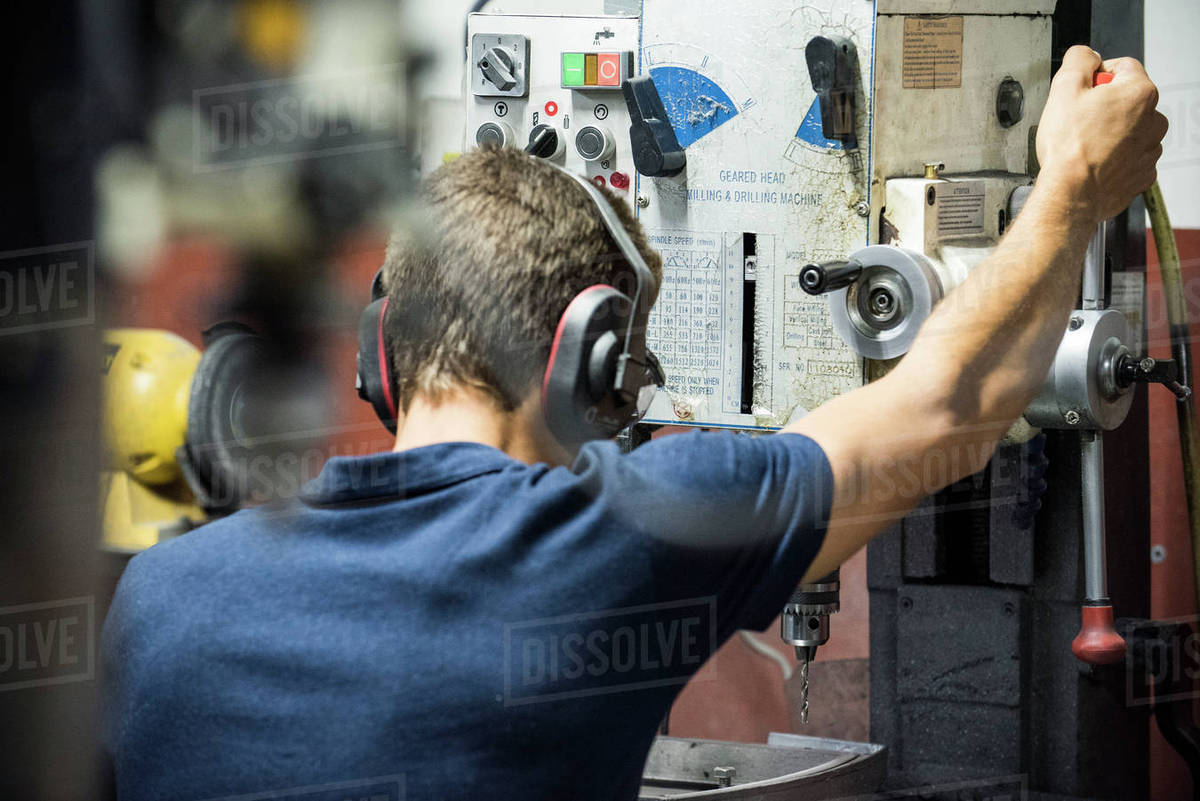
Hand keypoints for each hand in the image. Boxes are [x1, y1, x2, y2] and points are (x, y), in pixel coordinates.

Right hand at [1035, 46, 1167, 221]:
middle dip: (1104, 107)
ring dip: (1110, 133)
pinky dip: (1114, 158)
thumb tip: (1086, 56)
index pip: (1122, 67)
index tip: (1082, 92)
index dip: (1096, 76)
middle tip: (1078, 121)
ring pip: (1130, 130)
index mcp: (1139, 92)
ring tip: (1085, 145)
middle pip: (1127, 100)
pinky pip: (1130, 157)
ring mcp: (1150, 149)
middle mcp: (1153, 119)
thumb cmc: (1069, 147)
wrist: (1070, 192)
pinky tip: (1094, 162)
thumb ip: (1079, 60)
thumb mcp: (1063, 88)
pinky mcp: (1142, 174)